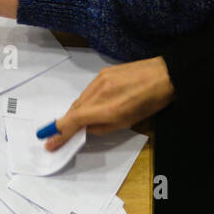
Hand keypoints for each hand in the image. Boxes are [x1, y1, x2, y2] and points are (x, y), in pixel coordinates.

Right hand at [42, 57, 174, 150]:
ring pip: (80, 100)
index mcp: (106, 108)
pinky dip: (85, 101)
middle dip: (64, 124)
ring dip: (75, 112)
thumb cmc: (150, 103)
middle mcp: (99, 92)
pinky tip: (90, 106)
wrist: (165, 75)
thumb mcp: (127, 122)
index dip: (59, 132)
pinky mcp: (104, 71)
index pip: (74, 120)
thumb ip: (102, 127)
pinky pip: (88, 90)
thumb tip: (85, 128)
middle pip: (73, 110)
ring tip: (75, 123)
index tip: (47, 142)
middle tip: (56, 136)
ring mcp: (100, 79)